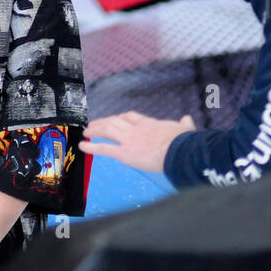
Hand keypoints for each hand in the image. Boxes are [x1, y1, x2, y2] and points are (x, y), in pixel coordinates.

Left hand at [80, 111, 195, 173]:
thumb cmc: (184, 142)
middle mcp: (136, 129)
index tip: (117, 118)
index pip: (131, 117)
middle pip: (116, 121)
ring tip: (87, 131)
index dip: (122, 117)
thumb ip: (185, 124)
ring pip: (108, 131)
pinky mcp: (125, 153)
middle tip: (95, 124)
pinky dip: (92, 147)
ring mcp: (129, 140)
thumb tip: (187, 119)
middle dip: (104, 122)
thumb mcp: (185, 129)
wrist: (178, 151)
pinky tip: (82, 146)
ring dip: (96, 130)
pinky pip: (105, 149)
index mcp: (150, 124)